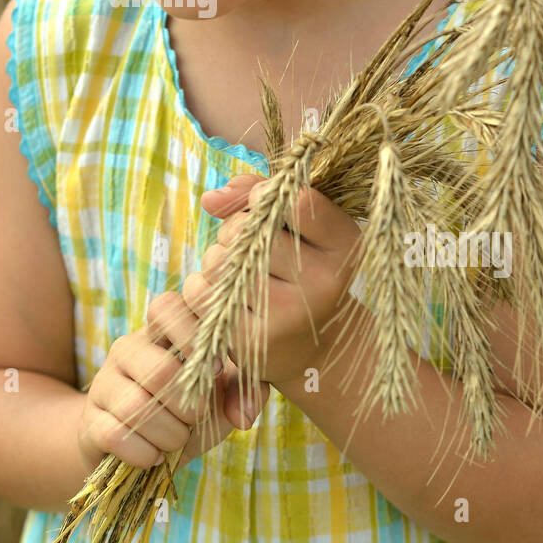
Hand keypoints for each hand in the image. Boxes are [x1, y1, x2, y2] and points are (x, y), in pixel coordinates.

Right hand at [77, 322, 265, 475]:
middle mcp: (127, 349)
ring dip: (170, 434)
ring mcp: (104, 383)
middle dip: (189, 406)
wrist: (135, 449)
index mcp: (160, 332)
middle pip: (160, 370)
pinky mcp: (90, 420)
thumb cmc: (185, 414)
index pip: (167, 307)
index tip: (216, 368)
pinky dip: (145, 454)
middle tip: (197, 418)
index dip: (195, 337)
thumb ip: (243, 393)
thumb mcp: (219, 398)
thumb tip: (244, 414)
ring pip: (137, 407)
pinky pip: (116, 435)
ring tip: (177, 440)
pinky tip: (153, 456)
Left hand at [191, 172, 363, 389]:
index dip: (264, 196)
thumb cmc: (299, 268)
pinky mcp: (252, 341)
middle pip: (245, 230)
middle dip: (233, 229)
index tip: (259, 206)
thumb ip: (256, 194)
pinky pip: (199, 292)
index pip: (297, 202)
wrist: (313, 347)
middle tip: (249, 247)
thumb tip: (210, 200)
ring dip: (216, 259)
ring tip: (241, 274)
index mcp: (343, 245)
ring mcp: (288, 315)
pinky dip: (201, 285)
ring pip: (217, 261)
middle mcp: (322, 282)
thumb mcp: (299, 226)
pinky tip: (226, 295)